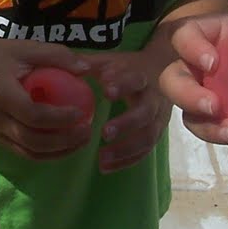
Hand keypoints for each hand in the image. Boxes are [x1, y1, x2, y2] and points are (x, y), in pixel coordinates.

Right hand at [0, 39, 94, 159]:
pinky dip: (47, 153)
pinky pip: (24, 152)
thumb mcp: (27, 48)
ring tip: (81, 139)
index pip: (32, 114)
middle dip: (64, 141)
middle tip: (87, 130)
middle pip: (32, 140)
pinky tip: (65, 144)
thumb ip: (57, 56)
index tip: (80, 113)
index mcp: (0, 93)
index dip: (59, 118)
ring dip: (59, 151)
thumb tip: (86, 69)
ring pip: (30, 152)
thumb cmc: (0, 56)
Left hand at [90, 47, 172, 173]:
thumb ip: (89, 63)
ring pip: (147, 136)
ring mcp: (158, 118)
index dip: (123, 85)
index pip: (135, 80)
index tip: (106, 91)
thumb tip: (66, 65)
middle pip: (145, 113)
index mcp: (141, 77)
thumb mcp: (111, 61)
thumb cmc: (126, 68)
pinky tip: (106, 167)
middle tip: (104, 133)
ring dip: (125, 149)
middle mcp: (153, 99)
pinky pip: (145, 151)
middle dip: (126, 123)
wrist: (161, 71)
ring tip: (101, 159)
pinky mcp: (157, 133)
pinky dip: (127, 160)